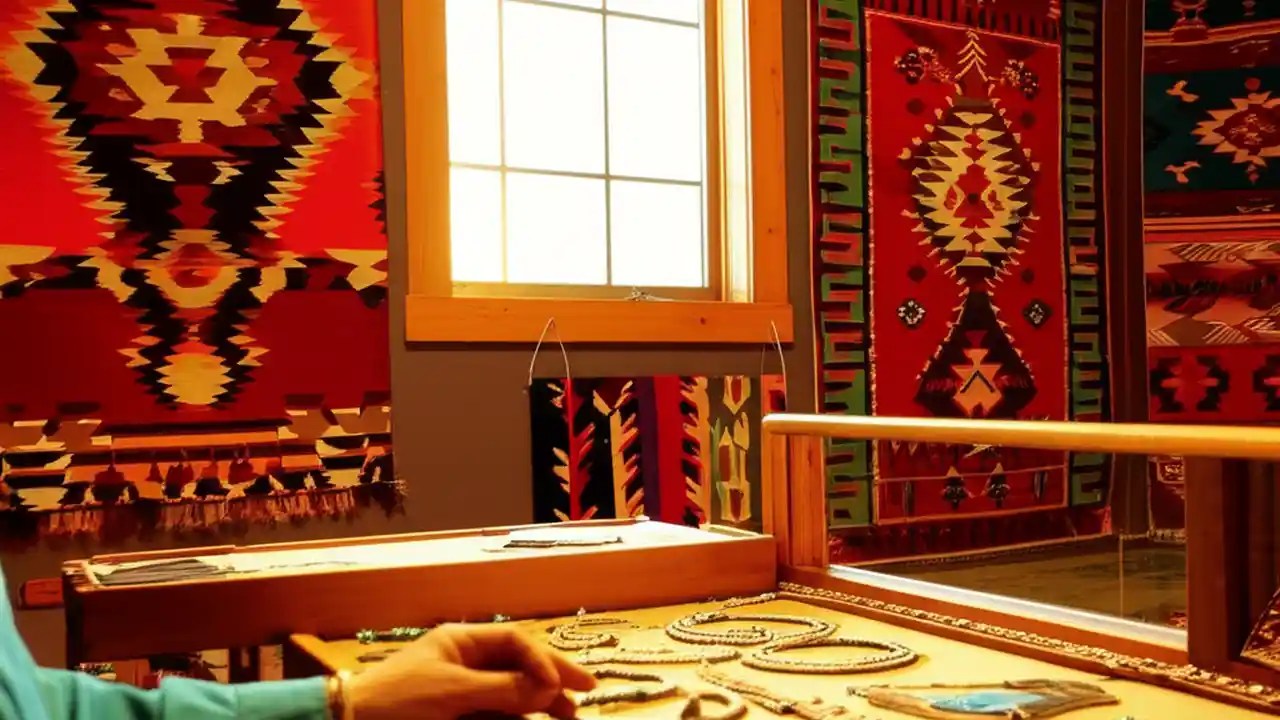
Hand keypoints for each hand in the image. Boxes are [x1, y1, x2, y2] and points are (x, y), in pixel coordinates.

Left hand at [345, 624, 596, 719]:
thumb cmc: (398, 700)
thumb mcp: (452, 692)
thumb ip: (502, 689)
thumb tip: (547, 688)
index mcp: (461, 642)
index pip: (514, 642)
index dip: (542, 659)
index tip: (560, 684)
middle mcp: (466, 662)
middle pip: (520, 665)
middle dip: (554, 677)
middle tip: (589, 691)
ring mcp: (463, 691)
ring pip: (514, 692)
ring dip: (542, 701)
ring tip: (571, 714)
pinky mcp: (459, 717)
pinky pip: (498, 713)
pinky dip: (519, 716)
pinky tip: (538, 719)